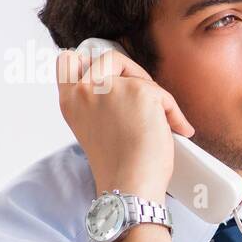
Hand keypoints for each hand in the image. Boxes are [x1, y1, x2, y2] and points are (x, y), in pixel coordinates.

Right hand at [55, 46, 194, 201]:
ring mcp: (108, 87)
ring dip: (153, 94)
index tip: (110, 78)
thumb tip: (125, 87)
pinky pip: (162, 93)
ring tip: (158, 120)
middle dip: (130, 72)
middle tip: (144, 98)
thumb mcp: (95, 128)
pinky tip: (174, 130)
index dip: (90, 61)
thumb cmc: (119, 166)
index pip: (67, 60)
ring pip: (138, 75)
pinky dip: (172, 112)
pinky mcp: (137, 90)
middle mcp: (84, 90)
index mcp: (70, 101)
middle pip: (109, 57)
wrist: (130, 184)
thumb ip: (98, 103)